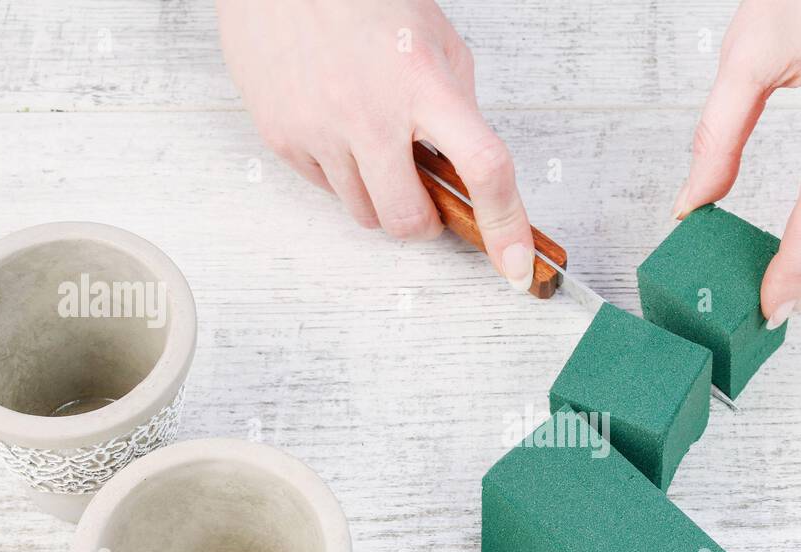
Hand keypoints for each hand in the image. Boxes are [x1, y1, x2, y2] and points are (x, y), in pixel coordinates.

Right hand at [217, 0, 534, 289]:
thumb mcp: (433, 39)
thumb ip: (458, 105)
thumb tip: (465, 168)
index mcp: (423, 82)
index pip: (482, 167)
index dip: (506, 224)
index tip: (517, 263)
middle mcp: (369, 112)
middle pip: (410, 220)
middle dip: (426, 220)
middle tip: (426, 191)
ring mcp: (320, 130)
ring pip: (367, 215)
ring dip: (383, 197)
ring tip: (375, 142)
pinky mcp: (282, 139)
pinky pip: (328, 191)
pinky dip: (343, 176)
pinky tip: (339, 129)